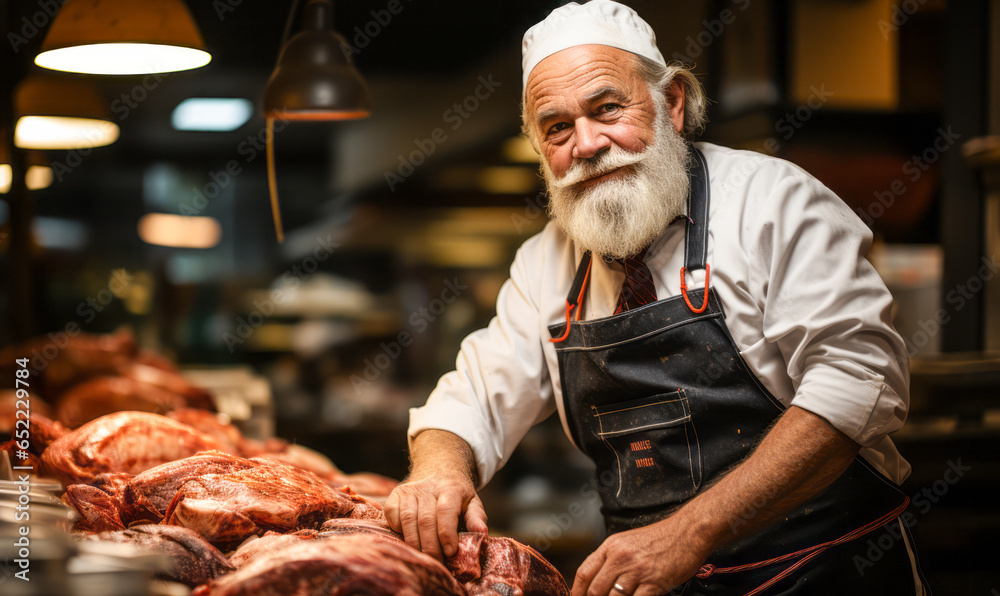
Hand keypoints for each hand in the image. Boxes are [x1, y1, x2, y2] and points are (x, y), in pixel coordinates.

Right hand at [384, 471, 488, 560]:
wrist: (438, 467)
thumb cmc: (456, 493)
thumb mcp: (472, 501)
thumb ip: (476, 517)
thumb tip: (482, 533)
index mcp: (451, 488)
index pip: (446, 511)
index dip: (446, 533)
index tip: (451, 552)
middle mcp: (428, 487)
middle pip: (426, 520)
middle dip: (431, 546)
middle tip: (437, 564)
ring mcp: (410, 490)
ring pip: (408, 520)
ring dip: (415, 543)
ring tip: (423, 558)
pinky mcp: (395, 494)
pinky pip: (392, 515)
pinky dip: (398, 530)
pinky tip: (408, 539)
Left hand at [572, 516, 707, 595]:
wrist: (688, 532)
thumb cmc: (660, 538)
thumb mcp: (628, 541)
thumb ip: (611, 559)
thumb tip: (597, 580)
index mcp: (611, 546)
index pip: (584, 572)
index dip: (577, 592)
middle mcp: (620, 558)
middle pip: (596, 590)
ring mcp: (637, 571)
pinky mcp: (654, 583)